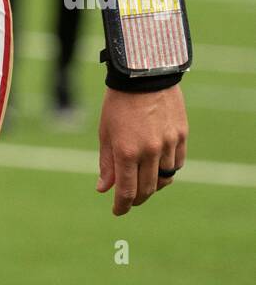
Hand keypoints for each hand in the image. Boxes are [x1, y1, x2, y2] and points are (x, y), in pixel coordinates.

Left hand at [96, 84, 187, 214]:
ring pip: (165, 178)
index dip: (122, 206)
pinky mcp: (181, 135)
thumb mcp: (106, 131)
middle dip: (137, 199)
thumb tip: (104, 189)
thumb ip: (106, 162)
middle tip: (130, 200)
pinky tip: (160, 167)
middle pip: (147, 189)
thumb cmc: (118, 101)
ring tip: (144, 182)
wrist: (143, 73)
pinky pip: (178, 163)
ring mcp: (168, 144)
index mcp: (126, 151)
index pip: (127, 191)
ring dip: (154, 185)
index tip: (117, 211)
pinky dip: (168, 169)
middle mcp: (149, 151)